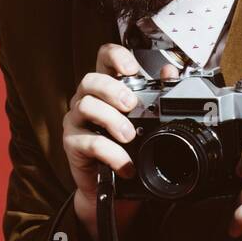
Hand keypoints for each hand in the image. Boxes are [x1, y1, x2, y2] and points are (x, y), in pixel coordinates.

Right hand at [62, 43, 178, 240]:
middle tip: (131, 105)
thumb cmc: (126, 145)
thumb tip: (169, 73)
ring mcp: (76, 120)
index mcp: (106, 88)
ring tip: (129, 135)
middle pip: (90, 79)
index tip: (131, 68)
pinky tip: (125, 163)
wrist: (113, 184)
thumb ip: (156, 94)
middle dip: (113, 89)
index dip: (115, 56)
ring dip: (111, 119)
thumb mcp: (144, 119)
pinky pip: (89, 142)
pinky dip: (111, 153)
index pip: (104, 58)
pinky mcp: (72, 143)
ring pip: (86, 105)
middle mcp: (87, 99)